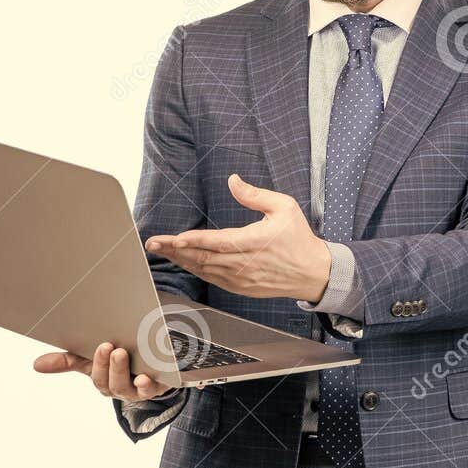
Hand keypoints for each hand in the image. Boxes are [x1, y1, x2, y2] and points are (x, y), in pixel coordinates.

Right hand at [32, 342, 174, 403]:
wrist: (150, 366)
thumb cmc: (116, 363)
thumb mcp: (91, 359)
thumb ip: (67, 361)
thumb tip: (35, 365)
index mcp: (105, 382)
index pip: (98, 378)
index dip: (98, 364)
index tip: (102, 346)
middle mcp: (123, 389)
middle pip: (115, 384)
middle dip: (112, 367)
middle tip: (112, 347)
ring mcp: (142, 389)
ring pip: (135, 389)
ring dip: (130, 373)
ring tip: (126, 355)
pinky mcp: (161, 386)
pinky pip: (158, 388)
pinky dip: (152, 384)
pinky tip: (147, 377)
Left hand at [145, 174, 331, 302]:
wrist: (313, 273)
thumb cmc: (299, 238)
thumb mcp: (284, 207)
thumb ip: (255, 194)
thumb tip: (232, 180)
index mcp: (254, 242)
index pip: (217, 242)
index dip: (194, 241)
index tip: (174, 238)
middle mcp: (245, 264)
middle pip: (203, 258)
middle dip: (175, 250)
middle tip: (153, 243)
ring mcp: (241, 279)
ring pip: (204, 270)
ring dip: (181, 260)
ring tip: (161, 250)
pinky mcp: (241, 288)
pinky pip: (212, 279)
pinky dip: (195, 270)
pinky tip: (183, 261)